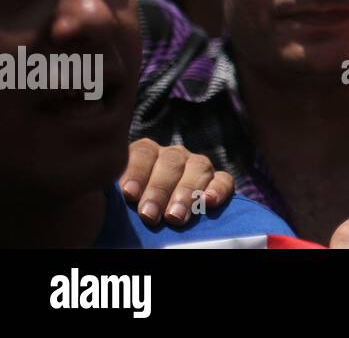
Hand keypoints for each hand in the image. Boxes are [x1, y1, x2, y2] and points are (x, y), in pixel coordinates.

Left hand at [118, 138, 235, 226]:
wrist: (153, 221)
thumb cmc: (126, 213)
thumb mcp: (116, 198)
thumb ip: (109, 193)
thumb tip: (97, 196)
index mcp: (145, 155)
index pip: (143, 153)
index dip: (136, 171)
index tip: (128, 194)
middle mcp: (172, 156)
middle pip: (171, 162)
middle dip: (160, 190)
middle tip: (149, 215)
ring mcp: (196, 166)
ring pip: (198, 167)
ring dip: (187, 192)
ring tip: (175, 217)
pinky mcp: (217, 180)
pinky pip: (224, 179)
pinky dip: (219, 189)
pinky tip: (209, 202)